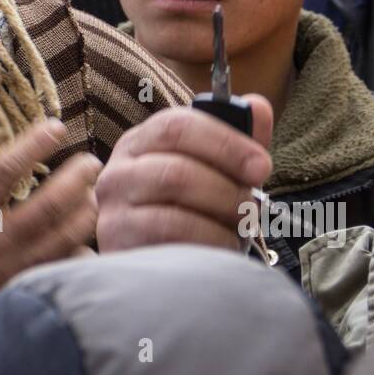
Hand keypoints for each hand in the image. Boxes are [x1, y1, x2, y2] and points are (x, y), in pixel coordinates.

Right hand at [0, 120, 100, 374]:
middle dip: (75, 181)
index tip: (56, 127)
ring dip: (83, 216)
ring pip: (60, 241)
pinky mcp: (14, 293)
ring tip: (94, 196)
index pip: (3, 171)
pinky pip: (56, 273)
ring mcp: (5, 271)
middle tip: (93, 162)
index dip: (32, 146)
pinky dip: (76, 256)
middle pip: (45, 207)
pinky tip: (86, 242)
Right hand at [95, 101, 272, 253]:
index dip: (225, 144)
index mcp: (142, 141)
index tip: (261, 166)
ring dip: (218, 225)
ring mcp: (112, 213)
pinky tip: (220, 251)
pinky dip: (206, 247)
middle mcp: (118, 172)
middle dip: (227, 191)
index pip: (177, 126)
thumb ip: (236, 140)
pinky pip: (168, 248)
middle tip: (252, 208)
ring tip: (238, 233)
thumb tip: (259, 106)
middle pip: (176, 172)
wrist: (160, 268)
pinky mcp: (117, 249)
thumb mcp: (216, 172)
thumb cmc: (190, 211)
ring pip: (172, 214)